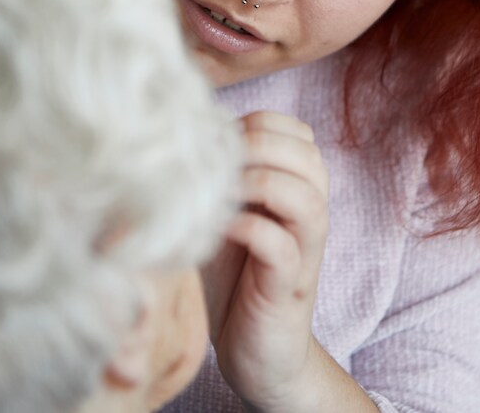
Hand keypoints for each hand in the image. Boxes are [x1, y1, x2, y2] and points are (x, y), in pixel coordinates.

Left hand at [203, 111, 330, 409]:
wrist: (256, 354)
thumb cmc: (233, 279)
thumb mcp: (222, 215)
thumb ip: (214, 177)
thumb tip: (169, 133)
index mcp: (297, 186)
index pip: (290, 128)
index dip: (250, 125)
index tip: (210, 146)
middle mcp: (310, 212)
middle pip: (305, 153)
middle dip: (255, 146)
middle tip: (212, 165)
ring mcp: (304, 250)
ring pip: (306, 196)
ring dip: (258, 184)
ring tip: (219, 193)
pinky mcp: (288, 287)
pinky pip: (283, 246)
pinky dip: (249, 230)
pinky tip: (219, 231)